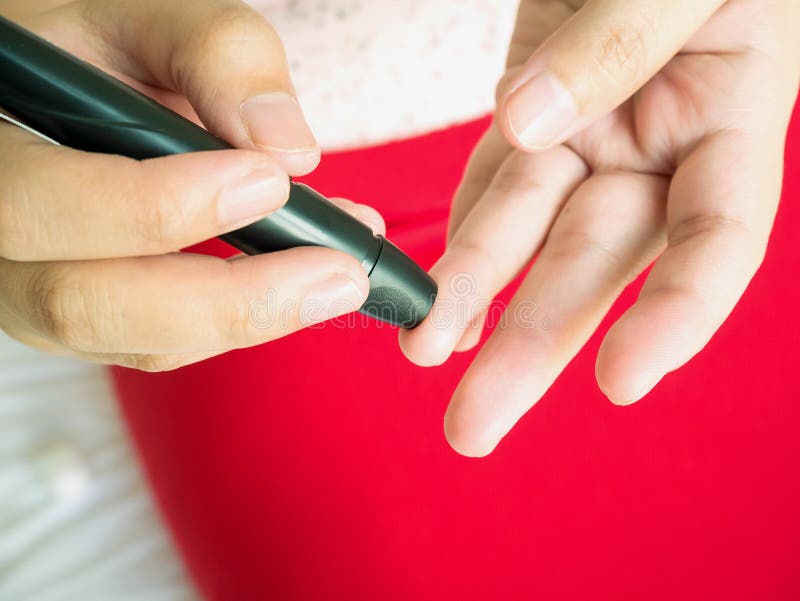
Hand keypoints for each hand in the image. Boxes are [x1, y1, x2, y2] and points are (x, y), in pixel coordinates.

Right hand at [0, 0, 383, 369]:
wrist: (92, 92)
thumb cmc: (110, 51)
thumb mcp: (153, 20)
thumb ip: (216, 55)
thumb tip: (286, 147)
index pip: (46, 205)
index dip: (161, 206)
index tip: (271, 181)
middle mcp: (3, 240)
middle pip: (85, 305)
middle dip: (227, 299)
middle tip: (338, 274)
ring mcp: (41, 291)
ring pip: (138, 341)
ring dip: (250, 319)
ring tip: (338, 280)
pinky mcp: (97, 319)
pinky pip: (168, 345)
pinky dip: (242, 321)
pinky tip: (299, 281)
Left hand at [401, 0, 799, 455]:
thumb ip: (623, 40)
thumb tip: (532, 126)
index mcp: (733, 108)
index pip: (717, 235)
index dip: (679, 314)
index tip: (621, 380)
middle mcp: (660, 139)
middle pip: (596, 257)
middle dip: (535, 343)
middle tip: (475, 425)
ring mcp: (591, 129)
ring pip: (528, 228)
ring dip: (473, 295)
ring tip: (424, 357)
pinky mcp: (534, 108)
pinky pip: (494, 179)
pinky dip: (461, 234)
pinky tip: (432, 295)